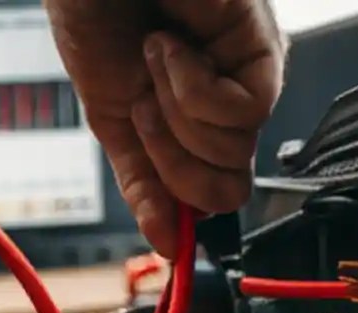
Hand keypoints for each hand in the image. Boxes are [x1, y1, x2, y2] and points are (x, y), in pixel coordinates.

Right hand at [46, 0, 286, 256]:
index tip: (148, 183)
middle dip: (173, 159)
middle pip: (227, 190)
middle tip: (143, 106)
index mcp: (194, 123)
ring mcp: (248, 74)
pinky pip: (244, 112)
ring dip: (177, 113)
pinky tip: (173, 46)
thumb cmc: (96, 19)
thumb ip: (142, 183)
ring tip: (156, 60)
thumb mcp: (111, 118)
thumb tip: (166, 245)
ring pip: (235, 153)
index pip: (211, 199)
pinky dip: (195, 87)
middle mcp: (229, 101)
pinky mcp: (262, 46)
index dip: (179, 199)